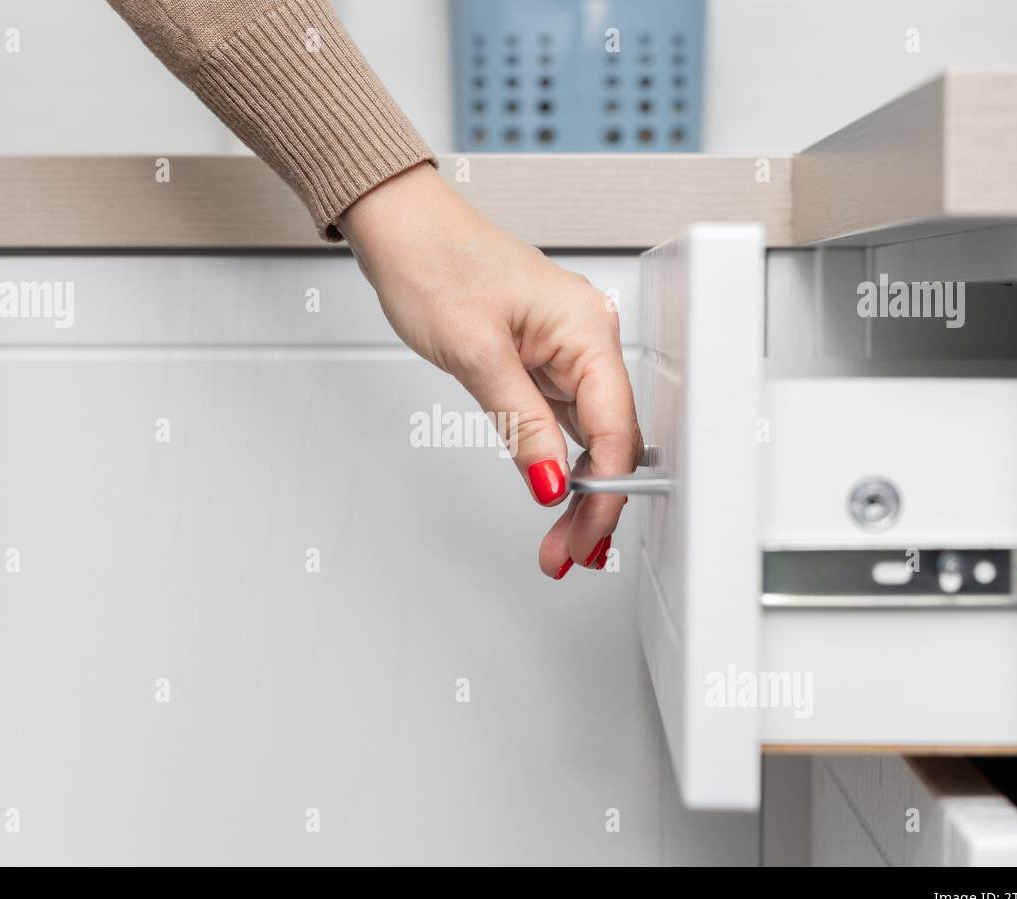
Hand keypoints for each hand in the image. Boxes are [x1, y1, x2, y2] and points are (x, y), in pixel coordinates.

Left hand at [337, 163, 643, 578]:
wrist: (401, 229)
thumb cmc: (435, 263)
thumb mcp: (477, 355)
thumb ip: (520, 424)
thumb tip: (549, 481)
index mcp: (587, 329)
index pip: (616, 432)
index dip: (603, 495)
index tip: (581, 536)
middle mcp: (585, 339)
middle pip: (609, 440)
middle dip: (591, 503)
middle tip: (566, 552)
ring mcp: (563, 350)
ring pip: (586, 436)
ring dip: (573, 489)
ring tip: (558, 539)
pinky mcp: (538, 358)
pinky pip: (560, 419)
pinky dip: (554, 459)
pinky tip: (549, 490)